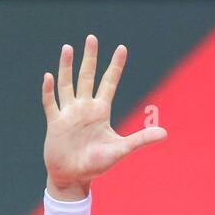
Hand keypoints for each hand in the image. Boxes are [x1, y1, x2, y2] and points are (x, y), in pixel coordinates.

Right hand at [42, 36, 166, 199]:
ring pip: (68, 85)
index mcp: (101, 112)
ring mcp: (69, 114)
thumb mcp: (121, 150)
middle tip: (92, 38)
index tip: (122, 48)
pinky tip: (49, 77)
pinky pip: (51, 104)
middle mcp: (84, 108)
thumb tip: (165, 133)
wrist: (74, 177)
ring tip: (68, 48)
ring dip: (67, 67)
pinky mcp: (55, 123)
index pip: (109, 83)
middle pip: (87, 77)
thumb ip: (140, 139)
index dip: (116, 66)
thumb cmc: (96, 164)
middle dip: (90, 58)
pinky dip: (50, 91)